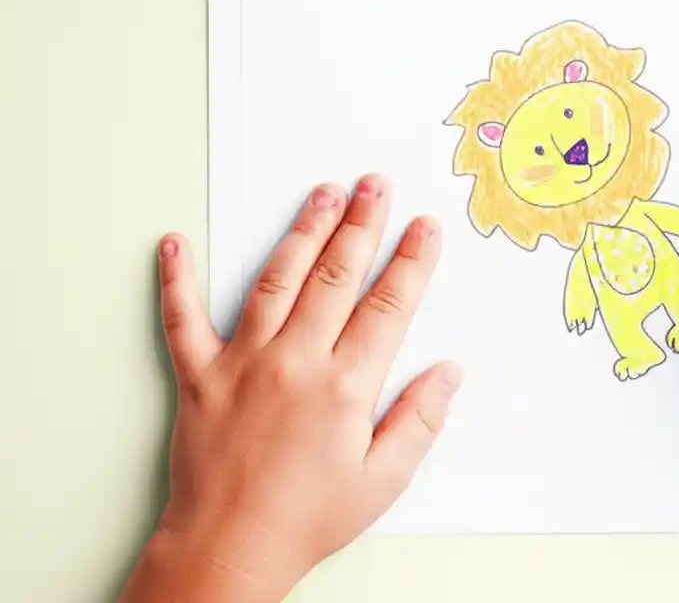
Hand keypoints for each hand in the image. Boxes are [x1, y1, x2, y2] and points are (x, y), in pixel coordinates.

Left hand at [122, 175, 460, 602]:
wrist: (229, 548)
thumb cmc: (306, 520)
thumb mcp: (383, 481)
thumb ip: (419, 421)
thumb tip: (448, 373)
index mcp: (343, 387)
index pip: (387, 307)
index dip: (411, 262)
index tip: (424, 228)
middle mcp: (294, 362)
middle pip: (335, 277)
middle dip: (361, 225)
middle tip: (375, 185)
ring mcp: (242, 364)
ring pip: (276, 281)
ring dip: (302, 232)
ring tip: (321, 194)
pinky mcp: (199, 377)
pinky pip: (182, 319)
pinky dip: (175, 280)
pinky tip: (174, 243)